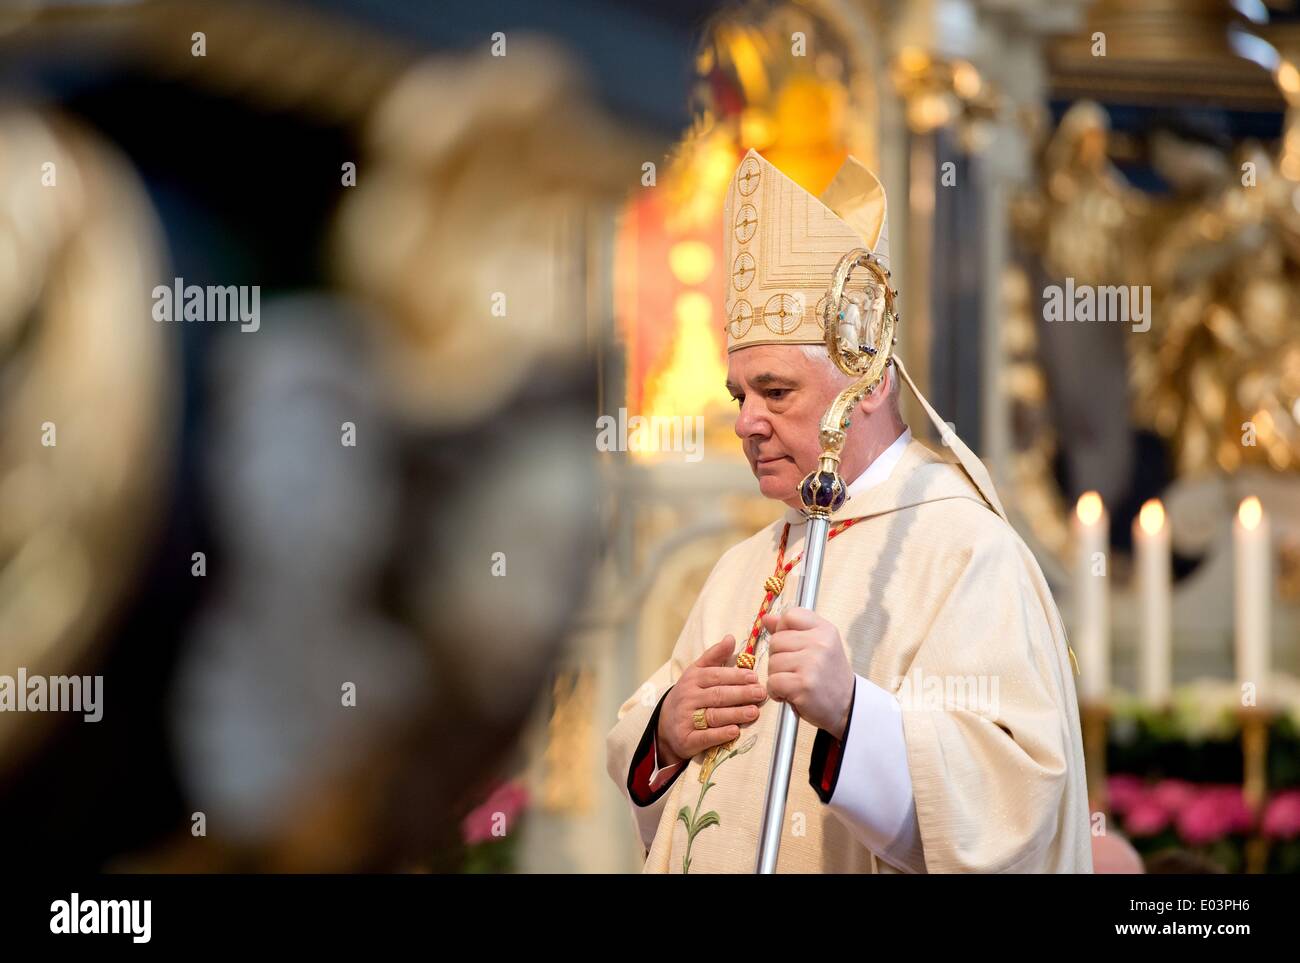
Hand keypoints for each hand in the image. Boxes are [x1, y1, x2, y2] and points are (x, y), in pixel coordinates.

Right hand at [657, 635, 766, 766]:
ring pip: (713, 715)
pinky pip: (704, 737)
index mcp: (692, 679)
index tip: (754, 677)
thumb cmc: (689, 695)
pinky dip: (720, 734)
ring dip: (735, 714)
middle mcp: (688, 698)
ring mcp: (685, 719)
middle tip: (760, 693)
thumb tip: (730, 637)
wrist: (664, 724)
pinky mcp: (686, 740)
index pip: (715, 676)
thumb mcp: (697, 672)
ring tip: (754, 711)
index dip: (735, 676)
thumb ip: (714, 655)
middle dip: (740, 694)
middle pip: (717, 695)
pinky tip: (735, 731)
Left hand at [761, 607, 853, 740]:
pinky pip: (772, 682)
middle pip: (776, 641)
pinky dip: (776, 692)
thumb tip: (766, 618)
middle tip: (796, 670)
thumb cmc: (828, 676)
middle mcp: (820, 643)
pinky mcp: (803, 684)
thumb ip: (792, 631)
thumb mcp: (817, 646)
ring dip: (778, 676)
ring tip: (795, 682)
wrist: (847, 706)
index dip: (783, 631)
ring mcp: (812, 663)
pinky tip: (790, 694)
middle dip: (779, 658)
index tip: (792, 646)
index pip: (790, 615)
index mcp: (824, 629)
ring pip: (772, 662)